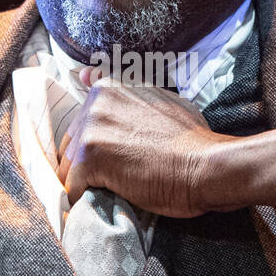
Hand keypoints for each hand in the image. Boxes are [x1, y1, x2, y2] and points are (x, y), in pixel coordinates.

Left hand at [56, 66, 275, 217]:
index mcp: (108, 90)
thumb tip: (87, 75)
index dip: (98, 147)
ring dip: (88, 183)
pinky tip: (108, 200)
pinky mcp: (89, 159)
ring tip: (117, 190)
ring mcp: (90, 130)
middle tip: (120, 178)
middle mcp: (94, 104)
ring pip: (70, 168)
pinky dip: (85, 200)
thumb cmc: (191, 140)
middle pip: (72, 146)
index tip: (117, 159)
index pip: (83, 126)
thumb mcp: (159, 102)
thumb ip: (123, 94)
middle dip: (90, 165)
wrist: (205, 165)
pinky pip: (72, 189)